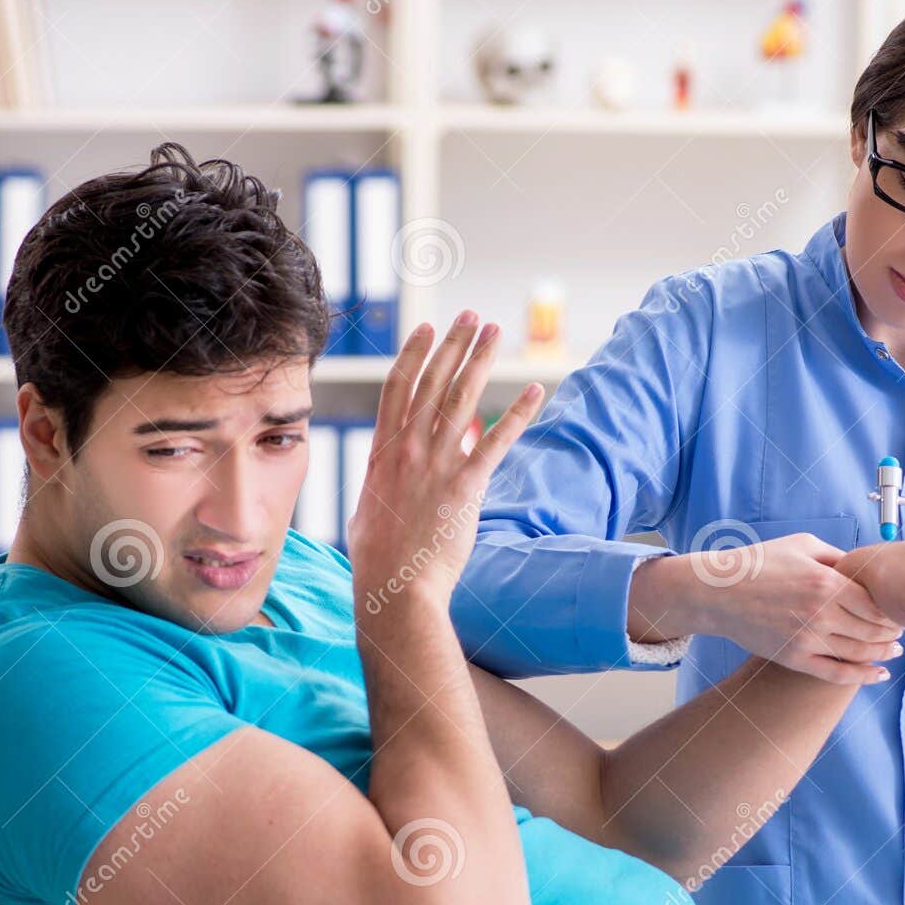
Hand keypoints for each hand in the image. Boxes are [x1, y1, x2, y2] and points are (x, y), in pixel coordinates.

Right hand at [347, 312, 544, 609]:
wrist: (395, 588)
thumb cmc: (378, 560)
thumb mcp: (368, 511)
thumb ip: (380, 486)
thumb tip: (383, 482)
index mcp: (381, 452)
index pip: (398, 387)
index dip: (415, 354)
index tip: (428, 329)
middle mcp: (407, 448)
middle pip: (433, 381)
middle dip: (454, 343)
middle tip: (472, 316)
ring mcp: (435, 464)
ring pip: (461, 397)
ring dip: (481, 360)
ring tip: (495, 332)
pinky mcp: (464, 486)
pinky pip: (497, 440)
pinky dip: (518, 413)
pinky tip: (536, 390)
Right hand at [636, 532, 904, 683]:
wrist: (718, 593)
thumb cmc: (758, 563)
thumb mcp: (803, 545)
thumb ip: (837, 556)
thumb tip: (863, 567)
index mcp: (827, 582)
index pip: (876, 603)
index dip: (892, 611)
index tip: (899, 610)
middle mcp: (821, 613)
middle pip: (873, 630)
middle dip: (891, 633)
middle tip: (900, 631)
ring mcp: (808, 639)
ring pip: (859, 653)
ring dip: (882, 653)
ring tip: (893, 650)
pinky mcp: (795, 659)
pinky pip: (837, 674)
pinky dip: (862, 676)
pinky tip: (879, 675)